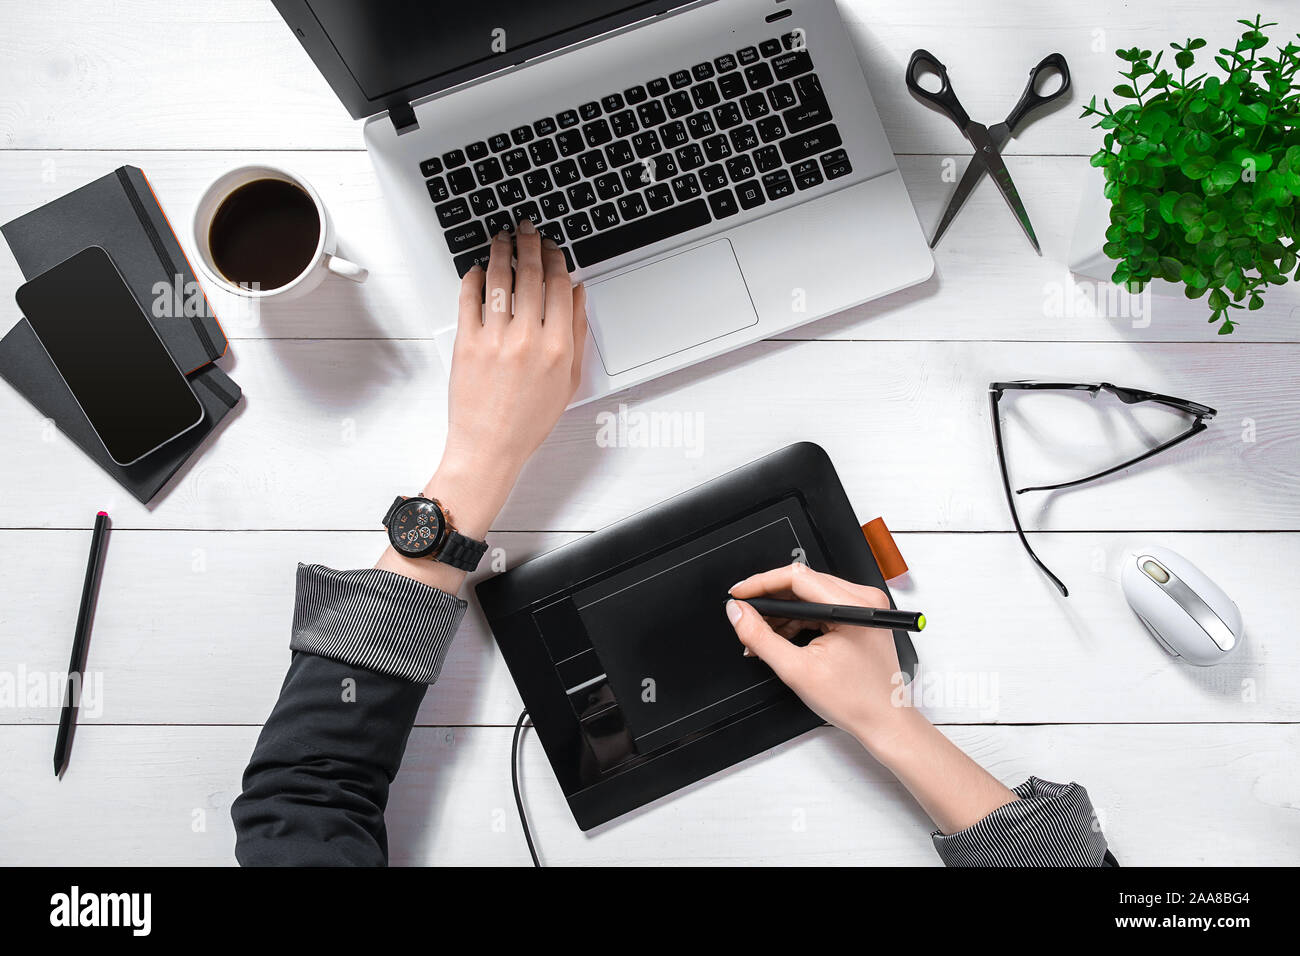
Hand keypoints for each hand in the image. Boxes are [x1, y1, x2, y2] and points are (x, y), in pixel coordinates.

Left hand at [443, 220, 586, 496]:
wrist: (490, 446)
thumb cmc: (528, 421)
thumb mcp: (568, 380)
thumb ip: (576, 333)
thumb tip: (577, 294)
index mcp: (557, 347)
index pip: (560, 286)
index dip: (556, 259)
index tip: (552, 247)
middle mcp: (527, 338)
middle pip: (530, 275)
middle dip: (529, 244)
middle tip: (526, 229)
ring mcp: (494, 339)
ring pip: (498, 279)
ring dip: (500, 251)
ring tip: (500, 237)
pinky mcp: (466, 343)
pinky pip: (468, 298)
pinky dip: (471, 277)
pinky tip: (475, 268)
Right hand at [726, 563, 918, 751]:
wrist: (883, 721)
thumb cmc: (856, 701)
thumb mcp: (797, 670)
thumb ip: (761, 637)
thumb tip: (738, 613)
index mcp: (853, 606)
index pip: (797, 577)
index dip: (761, 583)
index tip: (739, 593)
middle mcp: (863, 599)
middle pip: (802, 582)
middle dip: (769, 600)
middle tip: (745, 615)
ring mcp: (863, 606)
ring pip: (809, 594)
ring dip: (781, 612)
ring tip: (761, 635)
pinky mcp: (859, 616)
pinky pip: (819, 606)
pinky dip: (797, 619)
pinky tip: (781, 636)